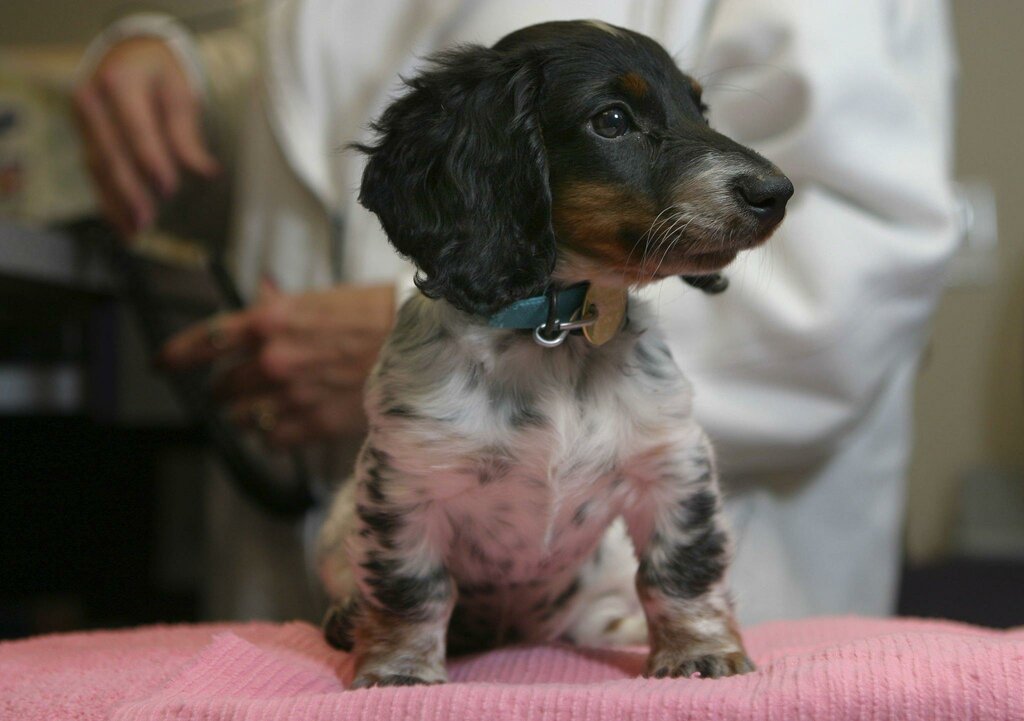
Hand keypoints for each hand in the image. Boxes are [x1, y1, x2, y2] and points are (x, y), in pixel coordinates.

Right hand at [73, 37, 218, 236]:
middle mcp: (92, 100)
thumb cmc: (161, 75)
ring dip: (116, 203)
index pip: (136, 129)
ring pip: (97, 168)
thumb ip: (187, 134)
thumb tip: (207, 172)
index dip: (151, 161)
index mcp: (119, 82)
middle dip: (129, 191)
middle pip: (111, 153)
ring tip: (135, 231)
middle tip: (146, 221)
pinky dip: (108, 200)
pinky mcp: (82, 137)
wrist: (128, 54)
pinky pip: (93, 172)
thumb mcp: (181, 94)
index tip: (168, 190)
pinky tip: (122, 224)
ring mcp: (81, 120)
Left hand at [159, 281, 394, 447]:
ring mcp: (291, 396)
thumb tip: (261, 296)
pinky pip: (271, 441)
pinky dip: (273, 435)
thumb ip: (282, 307)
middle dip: (225, 389)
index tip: (161, 363)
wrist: (420, 346)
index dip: (175, 354)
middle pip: (220, 387)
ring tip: (265, 407)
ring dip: (246, 414)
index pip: (204, 340)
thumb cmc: (375, 315)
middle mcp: (272, 360)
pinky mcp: (312, 425)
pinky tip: (288, 423)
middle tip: (239, 387)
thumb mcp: (323, 300)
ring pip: (240, 418)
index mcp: (270, 321)